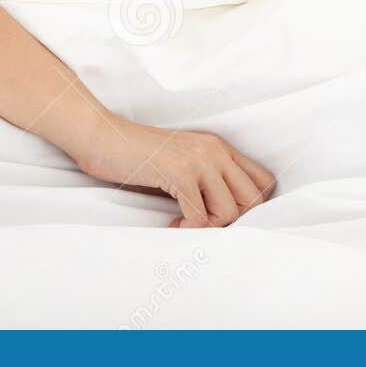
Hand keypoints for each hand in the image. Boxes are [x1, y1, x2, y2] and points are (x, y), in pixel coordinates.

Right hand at [73, 118, 276, 227]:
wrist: (101, 136)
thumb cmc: (137, 157)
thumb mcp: (182, 163)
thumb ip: (206, 181)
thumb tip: (229, 219)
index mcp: (220, 147)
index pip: (264, 181)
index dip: (251, 208)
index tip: (222, 218)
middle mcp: (216, 150)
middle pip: (254, 200)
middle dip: (233, 222)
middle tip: (205, 225)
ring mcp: (199, 160)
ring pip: (230, 212)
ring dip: (207, 228)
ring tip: (184, 224)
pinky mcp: (180, 172)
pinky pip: (200, 216)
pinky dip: (187, 229)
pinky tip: (172, 224)